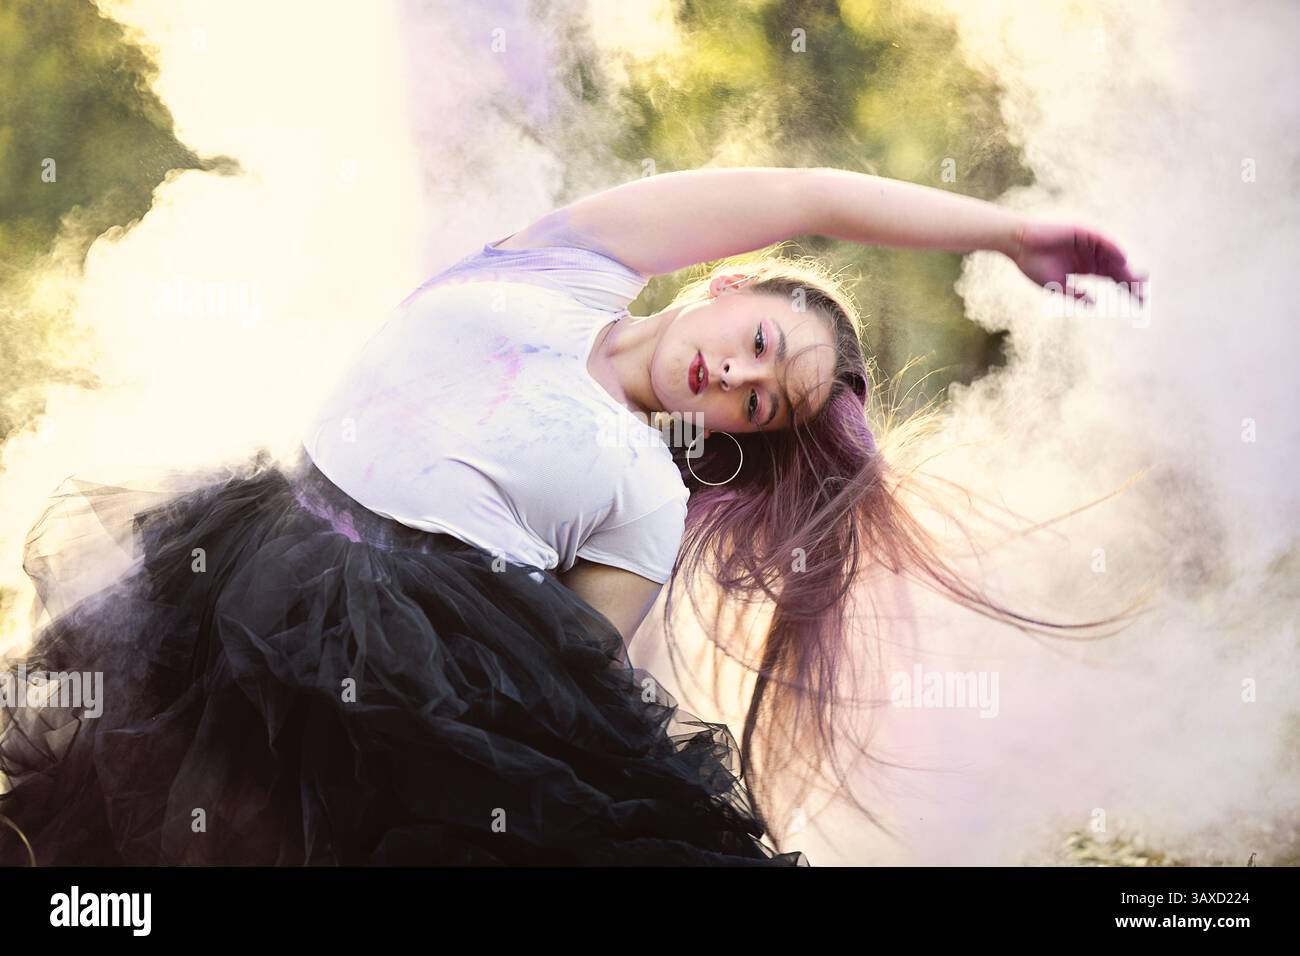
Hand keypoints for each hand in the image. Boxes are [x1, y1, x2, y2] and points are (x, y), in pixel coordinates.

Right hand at [1009, 219, 1147, 305]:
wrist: (1019, 245)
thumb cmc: (1033, 264)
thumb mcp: (1056, 286)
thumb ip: (1075, 294)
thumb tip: (1093, 303)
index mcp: (1087, 268)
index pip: (1113, 279)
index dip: (1127, 290)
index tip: (1139, 304)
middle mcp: (1092, 255)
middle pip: (1118, 269)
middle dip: (1132, 281)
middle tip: (1144, 295)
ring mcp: (1089, 243)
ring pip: (1113, 256)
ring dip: (1126, 267)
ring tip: (1139, 280)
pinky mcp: (1083, 232)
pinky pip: (1102, 240)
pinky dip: (1113, 249)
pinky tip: (1122, 259)